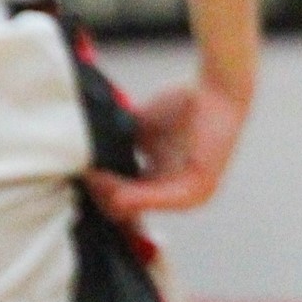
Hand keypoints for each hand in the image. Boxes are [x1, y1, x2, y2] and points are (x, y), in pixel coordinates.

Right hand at [85, 77, 248, 222]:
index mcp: (164, 187)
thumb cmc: (184, 107)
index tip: (84, 173)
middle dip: (99, 194)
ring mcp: (191, 196)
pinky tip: (109, 180)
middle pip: (122, 211)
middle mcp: (177, 198)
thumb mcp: (142, 131)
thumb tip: (84, 155)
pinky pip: (157, 199)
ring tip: (96, 175)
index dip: (99, 192)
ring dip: (109, 193)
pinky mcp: (199, 185)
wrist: (218, 90)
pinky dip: (132, 193)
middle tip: (86, 173)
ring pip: (133, 208)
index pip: (122, 205)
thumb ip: (118, 145)